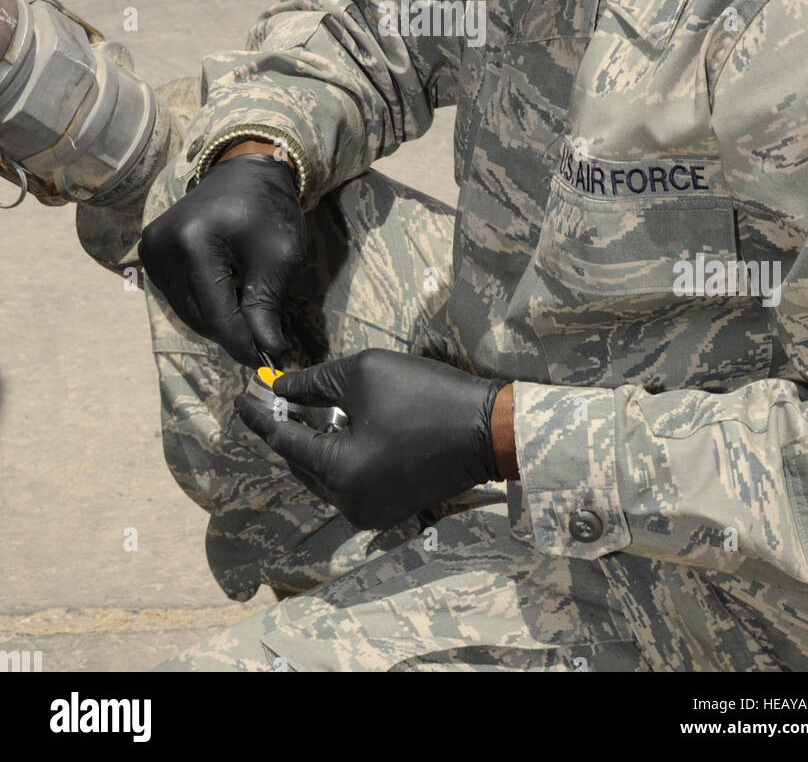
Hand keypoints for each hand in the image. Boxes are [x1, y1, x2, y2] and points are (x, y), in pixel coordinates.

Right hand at [139, 153, 305, 367]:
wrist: (246, 171)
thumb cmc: (268, 209)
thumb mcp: (279, 256)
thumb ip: (267, 306)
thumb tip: (268, 353)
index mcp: (194, 243)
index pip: (217, 314)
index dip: (244, 344)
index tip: (270, 364)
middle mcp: (163, 247)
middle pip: (200, 317)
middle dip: (235, 332)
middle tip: (269, 337)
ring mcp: (151, 249)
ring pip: (188, 312)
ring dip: (220, 318)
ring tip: (251, 304)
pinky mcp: (150, 252)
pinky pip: (179, 296)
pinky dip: (205, 302)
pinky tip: (229, 287)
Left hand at [234, 348, 505, 528]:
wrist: (488, 429)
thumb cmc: (425, 396)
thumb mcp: (363, 374)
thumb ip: (313, 383)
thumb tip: (280, 389)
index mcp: (338, 472)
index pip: (283, 441)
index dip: (259, 416)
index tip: (239, 396)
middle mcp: (348, 503)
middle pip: (300, 464)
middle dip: (286, 430)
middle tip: (273, 398)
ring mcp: (370, 512)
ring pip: (322, 476)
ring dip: (312, 445)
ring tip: (305, 411)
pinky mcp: (389, 509)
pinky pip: (347, 484)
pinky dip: (337, 459)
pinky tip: (338, 430)